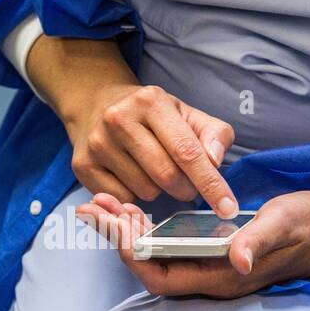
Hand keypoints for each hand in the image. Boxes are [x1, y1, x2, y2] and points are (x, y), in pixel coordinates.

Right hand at [63, 83, 238, 218]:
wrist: (96, 102)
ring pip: (146, 192)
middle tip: (187, 184)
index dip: (211, 183)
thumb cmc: (150, 114)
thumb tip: (215, 161)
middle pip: (167, 177)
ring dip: (159, 191)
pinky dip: (134, 196)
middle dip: (186, 189)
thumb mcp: (185, 113)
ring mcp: (98, 143)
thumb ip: (213, 133)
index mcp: (151, 101)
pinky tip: (131, 176)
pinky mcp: (82, 165)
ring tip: (151, 170)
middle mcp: (119, 119)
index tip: (228, 209)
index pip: (187, 151)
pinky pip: (122, 200)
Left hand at [76, 191, 309, 298]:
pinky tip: (135, 207)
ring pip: (155, 257)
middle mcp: (209, 278)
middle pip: (148, 267)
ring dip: (127, 232)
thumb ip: (259, 241)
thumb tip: (237, 257)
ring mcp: (210, 266)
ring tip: (106, 202)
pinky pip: (168, 246)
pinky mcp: (212, 252)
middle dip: (118, 238)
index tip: (113, 220)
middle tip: (95, 205)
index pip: (160, 275)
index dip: (131, 252)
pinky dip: (146, 228)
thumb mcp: (284, 225)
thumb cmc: (308, 225)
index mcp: (221, 277)